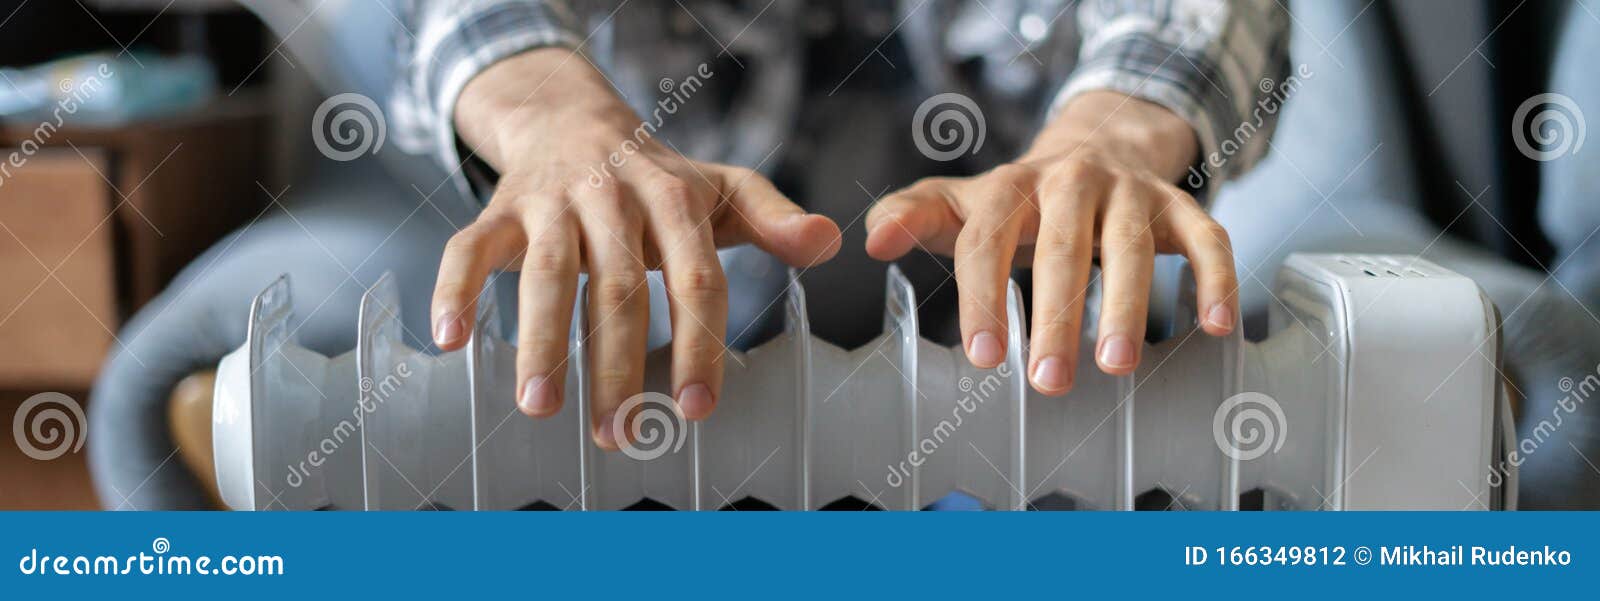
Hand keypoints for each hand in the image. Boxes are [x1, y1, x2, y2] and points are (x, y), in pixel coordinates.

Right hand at [435, 48, 840, 448]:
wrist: (573, 115)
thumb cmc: (657, 175)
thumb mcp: (721, 190)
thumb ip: (772, 220)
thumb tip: (831, 242)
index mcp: (675, 198)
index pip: (696, 277)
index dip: (700, 343)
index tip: (698, 407)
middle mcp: (613, 196)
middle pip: (617, 287)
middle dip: (618, 365)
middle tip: (620, 434)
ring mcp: (552, 201)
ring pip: (544, 274)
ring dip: (542, 343)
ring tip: (541, 407)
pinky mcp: (500, 207)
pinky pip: (468, 247)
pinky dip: (454, 290)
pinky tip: (450, 342)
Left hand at [865, 91, 1236, 393]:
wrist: (1100, 144)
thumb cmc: (1020, 200)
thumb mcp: (964, 203)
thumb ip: (915, 216)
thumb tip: (870, 240)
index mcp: (1009, 186)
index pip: (986, 240)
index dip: (982, 298)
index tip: (986, 358)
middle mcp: (1070, 181)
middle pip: (1059, 249)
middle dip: (1055, 317)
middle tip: (1048, 380)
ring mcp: (1129, 192)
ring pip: (1129, 247)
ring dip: (1123, 306)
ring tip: (1114, 366)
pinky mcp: (1179, 205)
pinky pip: (1206, 239)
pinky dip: (1215, 280)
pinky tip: (1215, 327)